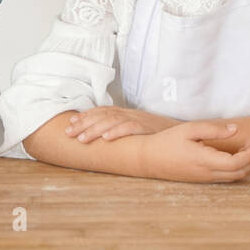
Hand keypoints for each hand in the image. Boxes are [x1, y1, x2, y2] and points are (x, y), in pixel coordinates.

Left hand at [65, 107, 179, 142]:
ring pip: (113, 121)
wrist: (182, 132)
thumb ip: (122, 127)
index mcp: (126, 113)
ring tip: (82, 138)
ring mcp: (139, 120)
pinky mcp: (148, 128)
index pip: (102, 111)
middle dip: (84, 124)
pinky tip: (106, 138)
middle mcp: (130, 114)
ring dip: (95, 129)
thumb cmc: (158, 132)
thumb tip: (101, 135)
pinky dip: (118, 132)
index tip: (71, 122)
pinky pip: (131, 128)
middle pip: (103, 116)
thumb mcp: (138, 126)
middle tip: (68, 132)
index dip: (86, 115)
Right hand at [140, 122, 249, 182]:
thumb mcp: (190, 129)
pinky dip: (237, 167)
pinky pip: (226, 177)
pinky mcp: (202, 179)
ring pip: (234, 177)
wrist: (149, 159)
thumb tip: (235, 130)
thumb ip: (214, 130)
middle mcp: (207, 173)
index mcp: (204, 160)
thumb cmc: (168, 141)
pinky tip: (236, 154)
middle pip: (240, 172)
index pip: (237, 163)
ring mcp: (205, 178)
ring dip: (247, 163)